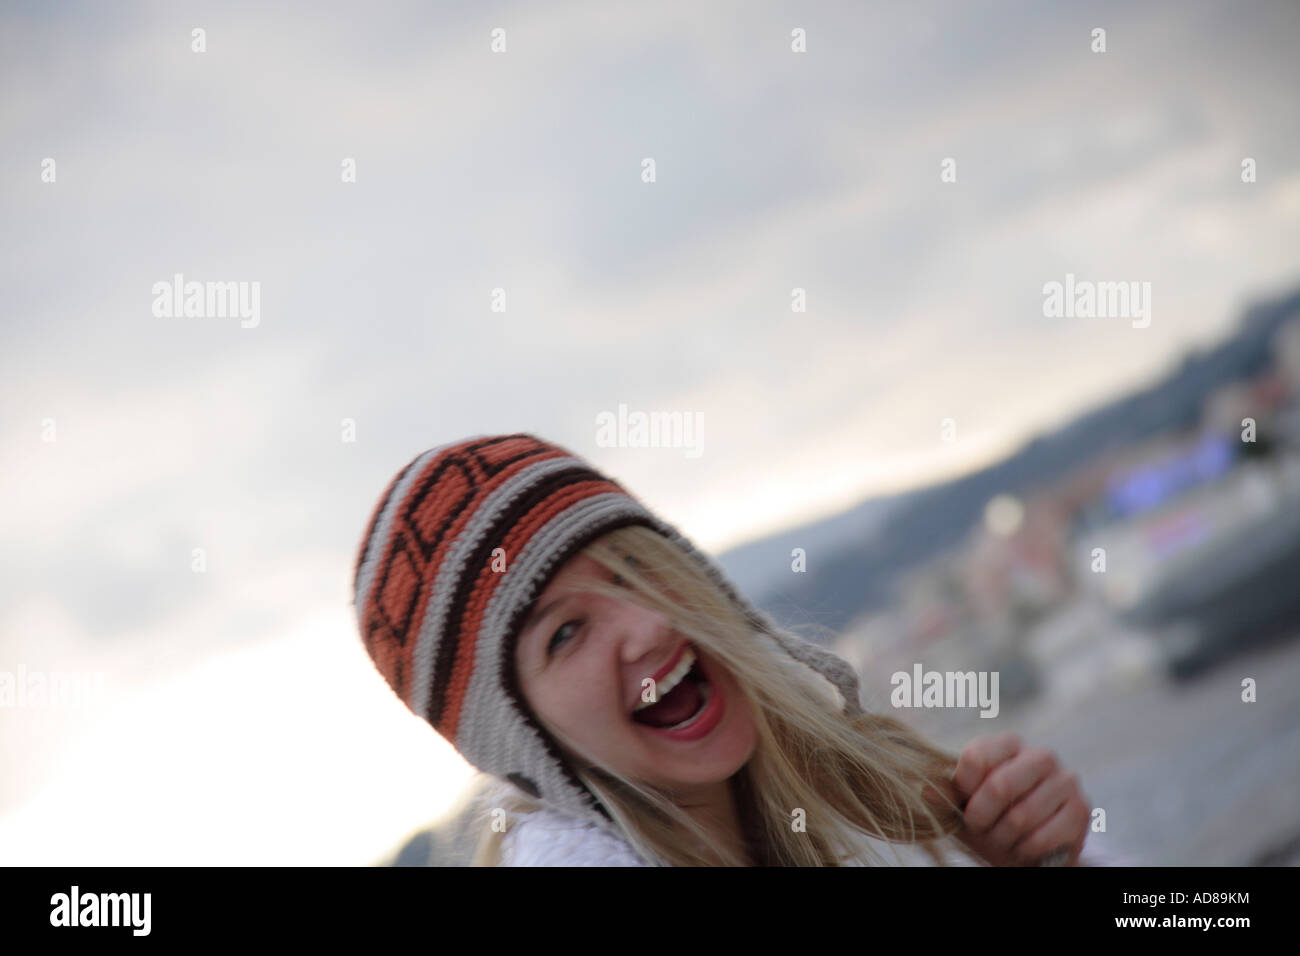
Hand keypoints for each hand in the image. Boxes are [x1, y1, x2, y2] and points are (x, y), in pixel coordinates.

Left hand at [949, 733, 1088, 865]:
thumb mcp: (965, 804)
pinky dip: (1024, 850)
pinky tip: (1022, 847)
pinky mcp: (1081, 811)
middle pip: (999, 786)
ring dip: (1002, 837)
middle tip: (979, 826)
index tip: (962, 803)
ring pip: (1021, 817)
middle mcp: (1040, 756)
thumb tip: (923, 789)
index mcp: (1009, 744)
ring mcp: (1065, 781)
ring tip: (1001, 838)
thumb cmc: (992, 817)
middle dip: (981, 817)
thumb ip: (947, 793)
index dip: (963, 789)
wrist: (1030, 845)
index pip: (976, 758)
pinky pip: (1041, 837)